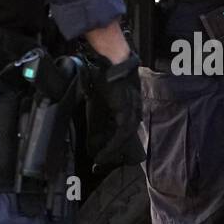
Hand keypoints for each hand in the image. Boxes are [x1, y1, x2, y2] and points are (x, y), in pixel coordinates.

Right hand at [85, 50, 142, 170]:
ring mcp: (132, 112)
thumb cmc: (106, 75)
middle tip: (100, 162)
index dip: (114, 144)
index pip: (124, 131)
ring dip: (112, 151)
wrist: (113, 62)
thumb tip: (90, 120)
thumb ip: (98, 110)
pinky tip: (103, 152)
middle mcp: (134, 112)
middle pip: (126, 138)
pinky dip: (112, 145)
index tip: (102, 155)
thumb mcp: (100, 96)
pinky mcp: (127, 112)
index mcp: (129, 108)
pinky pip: (121, 134)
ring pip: (124, 139)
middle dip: (113, 152)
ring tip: (100, 160)